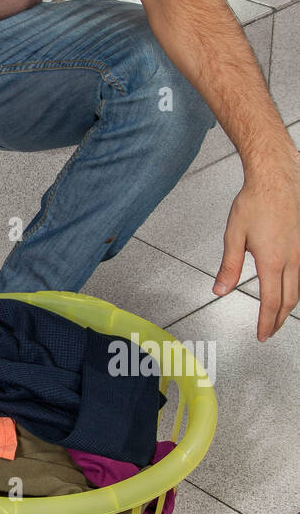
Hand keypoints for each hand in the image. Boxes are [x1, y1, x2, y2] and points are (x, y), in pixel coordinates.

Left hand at [213, 151, 299, 338]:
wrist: (276, 179)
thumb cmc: (256, 201)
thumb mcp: (234, 235)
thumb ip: (229, 266)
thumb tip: (220, 290)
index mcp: (272, 260)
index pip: (271, 302)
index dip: (267, 322)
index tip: (262, 334)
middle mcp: (292, 259)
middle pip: (289, 300)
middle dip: (279, 320)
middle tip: (270, 331)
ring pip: (299, 289)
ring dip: (288, 306)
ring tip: (277, 315)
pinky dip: (295, 289)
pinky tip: (288, 289)